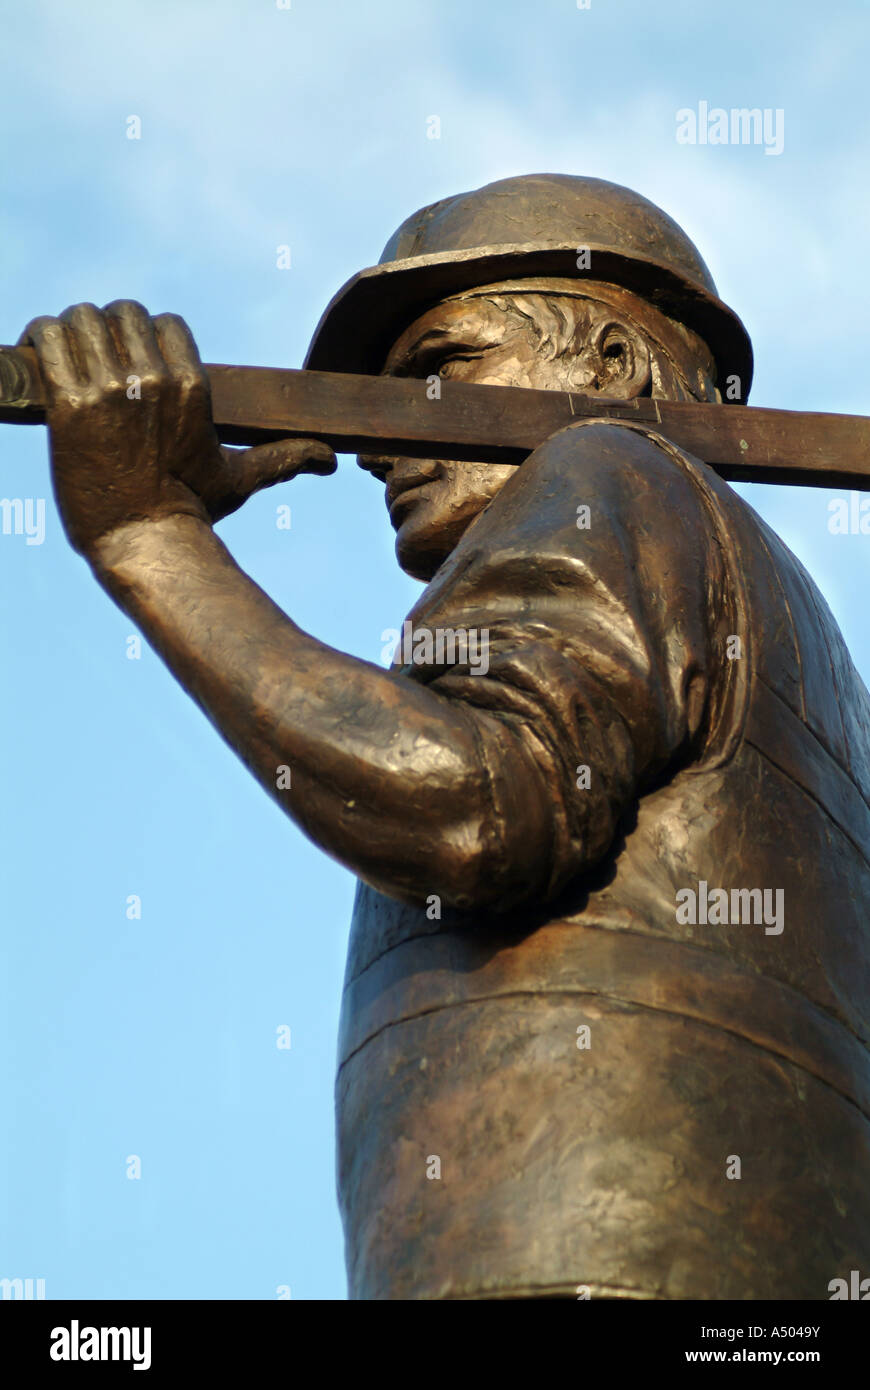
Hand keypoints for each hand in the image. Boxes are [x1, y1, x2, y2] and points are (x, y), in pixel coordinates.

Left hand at [19, 301, 335, 554]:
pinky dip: (38, 338)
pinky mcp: (70, 403)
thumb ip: (284, 459)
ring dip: (70, 331)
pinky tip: (34, 354)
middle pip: (121, 314)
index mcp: (193, 386)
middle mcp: (154, 379)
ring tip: (61, 354)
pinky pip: (49, 339)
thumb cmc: (192, 511)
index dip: (143, 334)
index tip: (127, 357)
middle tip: (90, 358)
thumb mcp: (240, 479)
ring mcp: (110, 389)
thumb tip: (329, 461)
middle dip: (105, 331)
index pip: (164, 323)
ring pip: (82, 318)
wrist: (145, 543)